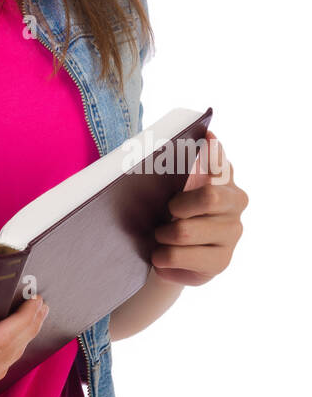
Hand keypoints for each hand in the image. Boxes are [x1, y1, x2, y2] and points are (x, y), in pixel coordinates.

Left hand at [150, 129, 246, 286]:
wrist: (166, 255)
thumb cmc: (167, 212)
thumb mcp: (169, 187)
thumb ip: (176, 168)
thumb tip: (184, 143)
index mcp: (223, 176)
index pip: (221, 160)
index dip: (214, 151)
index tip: (205, 136)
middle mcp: (235, 201)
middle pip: (209, 197)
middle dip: (178, 205)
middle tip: (167, 210)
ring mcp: (232, 232)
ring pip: (186, 231)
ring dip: (163, 234)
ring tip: (159, 235)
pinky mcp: (222, 260)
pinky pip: (181, 256)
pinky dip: (163, 255)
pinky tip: (161, 254)